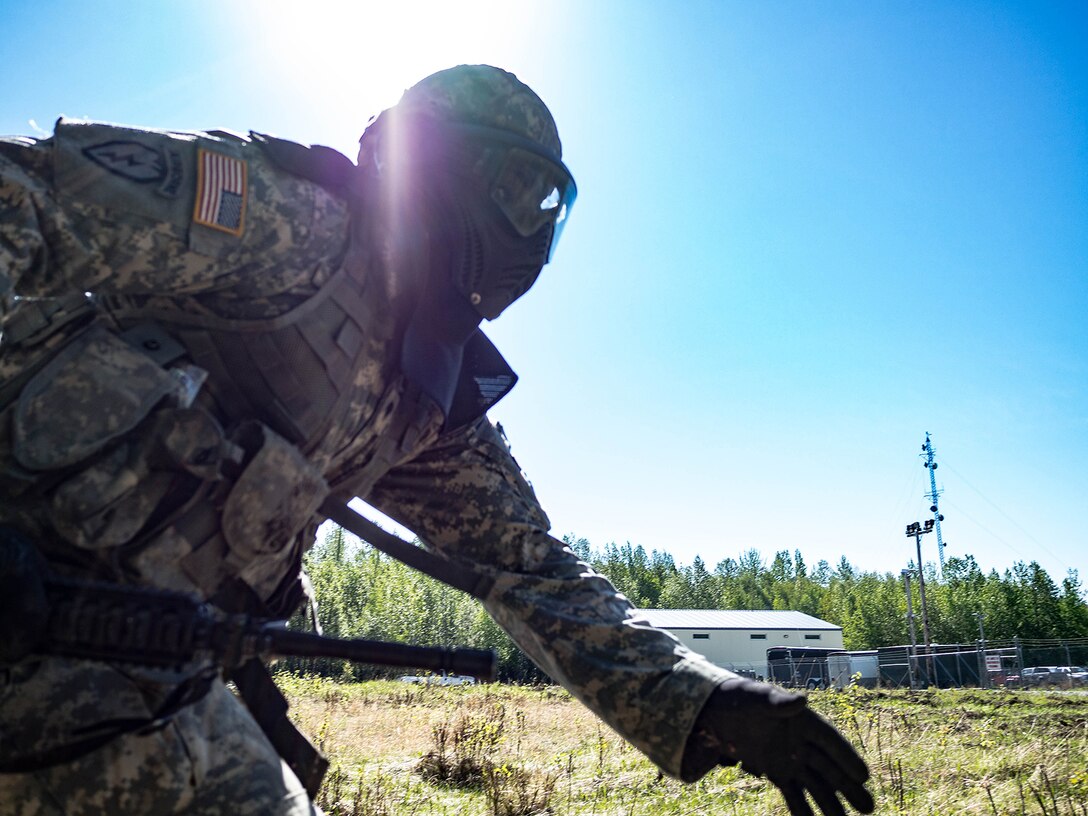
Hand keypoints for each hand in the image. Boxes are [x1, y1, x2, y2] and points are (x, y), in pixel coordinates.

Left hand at [681, 677, 873, 815]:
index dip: (846, 757)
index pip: (830, 741)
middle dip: (848, 788)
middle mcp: (802, 742)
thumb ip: (777, 702)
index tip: (863, 776)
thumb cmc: (736, 698)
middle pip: (829, 768)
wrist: (714, 711)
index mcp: (803, 721)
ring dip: (831, 804)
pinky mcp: (776, 772)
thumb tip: (801, 701)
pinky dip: (803, 810)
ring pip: (816, 785)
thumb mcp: (753, 697)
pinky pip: (794, 794)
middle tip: (868, 809)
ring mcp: (790, 759)